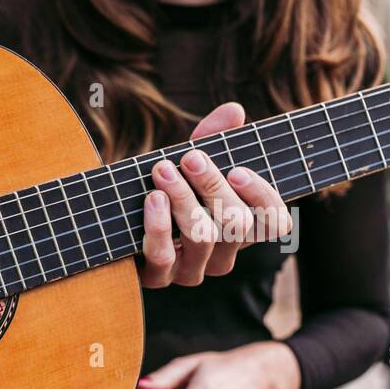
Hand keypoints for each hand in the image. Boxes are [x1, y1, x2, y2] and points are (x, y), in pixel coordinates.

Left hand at [140, 103, 291, 287]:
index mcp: (242, 229)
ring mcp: (191, 271)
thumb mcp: (191, 160)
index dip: (263, 198)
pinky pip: (164, 257)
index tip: (238, 171)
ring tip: (163, 171)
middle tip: (191, 158)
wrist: (114, 216)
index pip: (275, 223)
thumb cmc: (164, 186)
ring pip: (202, 238)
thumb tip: (232, 110)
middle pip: (237, 226)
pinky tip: (152, 199)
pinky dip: (158, 225)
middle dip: (213, 187)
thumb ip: (214, 137)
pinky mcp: (157, 278)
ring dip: (183, 199)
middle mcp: (223, 256)